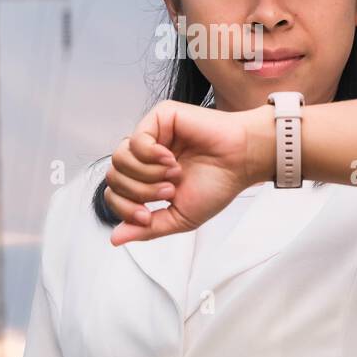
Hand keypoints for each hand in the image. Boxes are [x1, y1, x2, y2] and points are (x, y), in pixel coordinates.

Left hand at [104, 100, 273, 245]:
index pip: (115, 193)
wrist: (242, 161)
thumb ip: (147, 229)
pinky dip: (152, 155)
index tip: (149, 214)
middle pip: (114, 176)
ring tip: (174, 174)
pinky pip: (136, 140)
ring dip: (147, 174)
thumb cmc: (218, 184)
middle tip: (170, 191)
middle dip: (140, 192)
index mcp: (148, 177)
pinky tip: (171, 158)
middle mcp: (146, 156)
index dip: (126, 208)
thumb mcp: (179, 217)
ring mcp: (151, 135)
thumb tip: (116, 238)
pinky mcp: (159, 117)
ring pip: (120, 159)